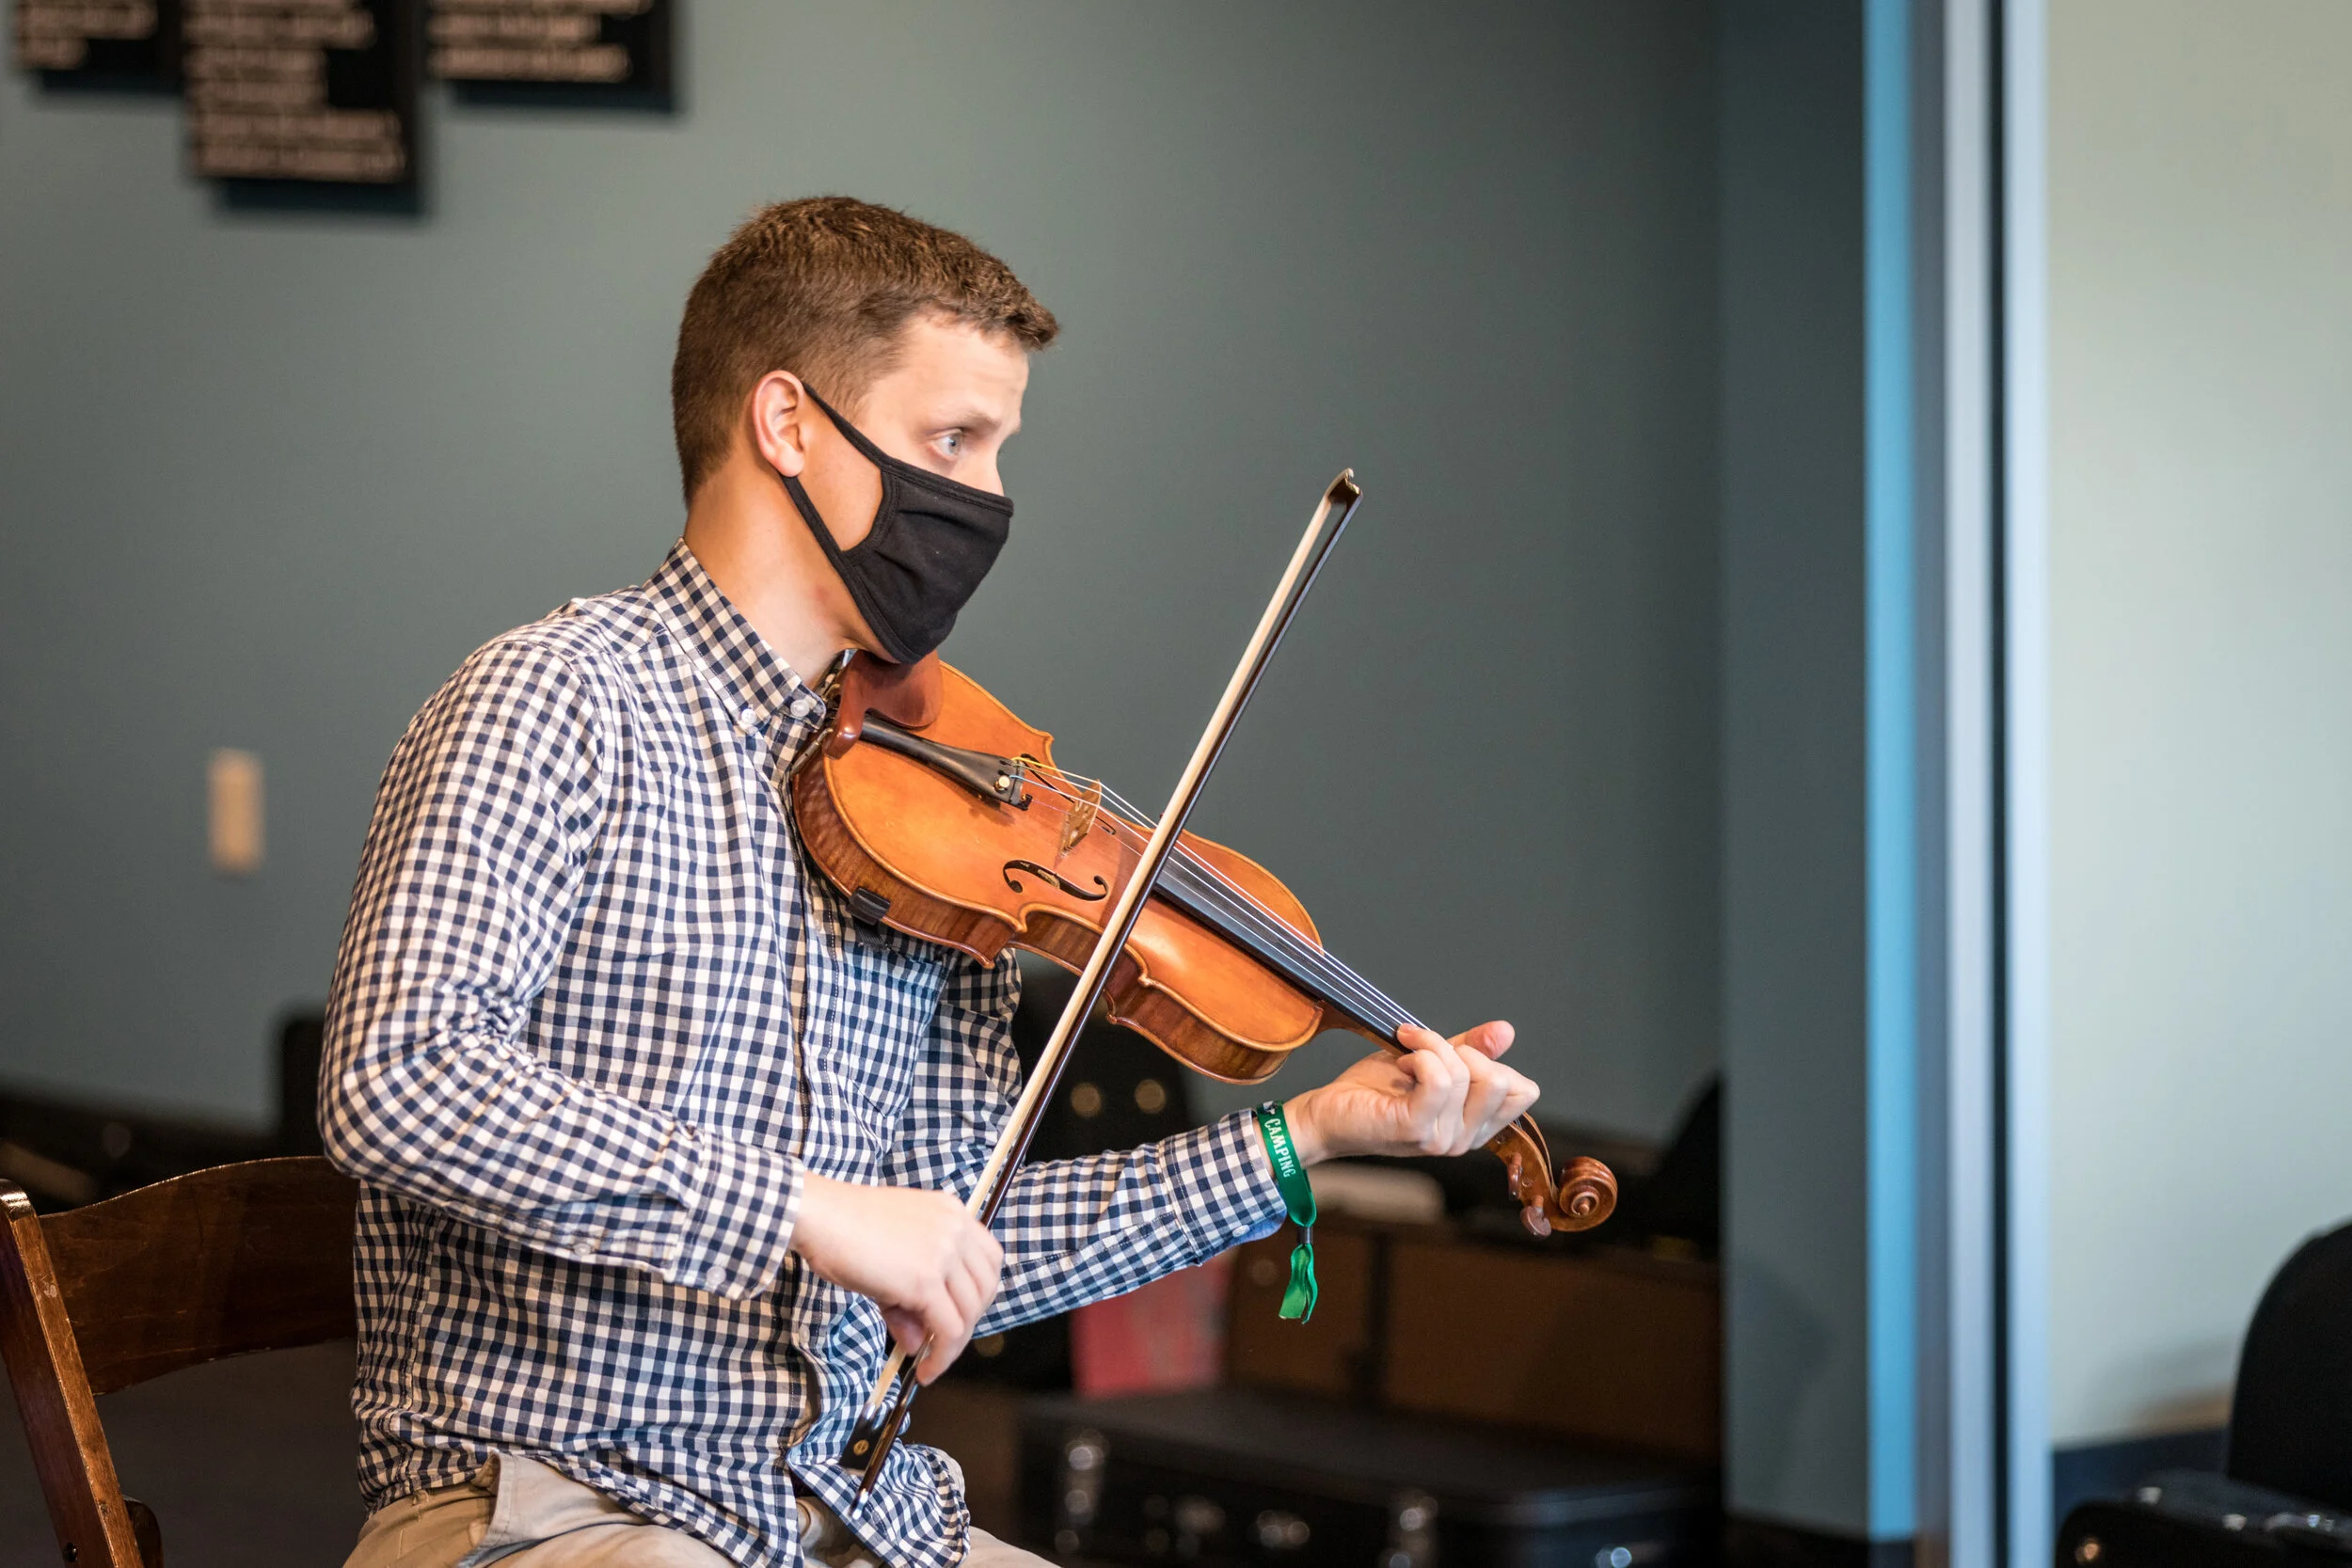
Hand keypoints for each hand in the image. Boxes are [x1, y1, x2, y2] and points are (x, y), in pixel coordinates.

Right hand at [788, 1173, 1004, 1382]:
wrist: (818, 1216)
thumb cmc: (843, 1230)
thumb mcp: (890, 1260)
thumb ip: (910, 1300)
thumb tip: (918, 1343)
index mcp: (951, 1212)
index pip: (989, 1258)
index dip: (978, 1293)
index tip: (960, 1314)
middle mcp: (955, 1229)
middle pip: (985, 1287)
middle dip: (968, 1321)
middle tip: (941, 1342)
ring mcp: (944, 1253)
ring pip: (969, 1313)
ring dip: (952, 1345)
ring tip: (929, 1362)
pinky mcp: (925, 1281)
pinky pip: (949, 1330)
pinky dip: (942, 1357)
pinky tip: (925, 1370)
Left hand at [1284, 1021, 1537, 1164]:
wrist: (1327, 1113)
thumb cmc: (1373, 1091)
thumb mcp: (1430, 1061)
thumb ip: (1470, 1049)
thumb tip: (1506, 1030)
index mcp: (1474, 1127)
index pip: (1524, 1092)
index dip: (1494, 1061)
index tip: (1455, 1053)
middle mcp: (1464, 1139)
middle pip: (1503, 1081)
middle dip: (1465, 1051)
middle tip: (1427, 1051)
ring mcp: (1442, 1139)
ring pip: (1466, 1074)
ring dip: (1433, 1047)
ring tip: (1406, 1055)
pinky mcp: (1416, 1130)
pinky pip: (1440, 1080)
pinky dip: (1422, 1055)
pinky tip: (1402, 1060)